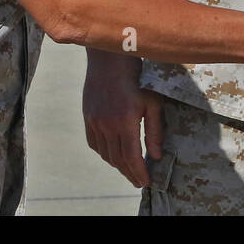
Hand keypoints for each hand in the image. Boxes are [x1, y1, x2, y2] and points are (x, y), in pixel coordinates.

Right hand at [82, 54, 163, 187]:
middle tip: (139, 181)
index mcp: (126, 121)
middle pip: (118, 159)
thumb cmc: (139, 78)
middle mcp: (107, 124)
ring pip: (106, 153)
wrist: (111, 60)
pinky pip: (95, 144)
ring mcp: (95, 122)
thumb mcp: (153, 102)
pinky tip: (114, 155)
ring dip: (118, 165)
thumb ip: (154, 131)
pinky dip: (105, 153)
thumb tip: (155, 155)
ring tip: (129, 170)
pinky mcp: (88, 118)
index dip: (139, 172)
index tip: (146, 182)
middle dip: (130, 173)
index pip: (132, 156)